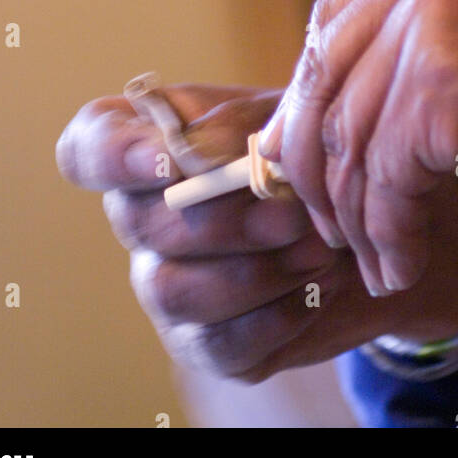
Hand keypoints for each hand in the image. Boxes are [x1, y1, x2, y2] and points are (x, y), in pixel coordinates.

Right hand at [56, 83, 457, 382]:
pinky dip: (276, 316)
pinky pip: (221, 344)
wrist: (370, 217)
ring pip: (174, 290)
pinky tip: (318, 288)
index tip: (168, 157)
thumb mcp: (285, 113)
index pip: (88, 149)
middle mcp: (140, 215)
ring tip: (320, 247)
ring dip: (254, 270)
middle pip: (139, 223)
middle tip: (294, 208)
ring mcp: (166, 283)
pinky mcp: (206, 341)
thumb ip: (240, 122)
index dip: (115, 156)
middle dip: (223, 216)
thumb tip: (200, 149)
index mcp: (147, 143)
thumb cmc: (311, 148)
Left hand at [258, 0, 457, 296]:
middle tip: (326, 226)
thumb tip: (321, 121)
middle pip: (326, 78)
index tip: (304, 160)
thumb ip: (408, 53)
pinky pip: (388, 173)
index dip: (308, 99)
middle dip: (314, 164)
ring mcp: (432, 19)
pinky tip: (399, 263)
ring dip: (357, 215)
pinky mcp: (446, 80)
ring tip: (372, 260)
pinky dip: (389, 230)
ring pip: (352, 135)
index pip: (330, 26)